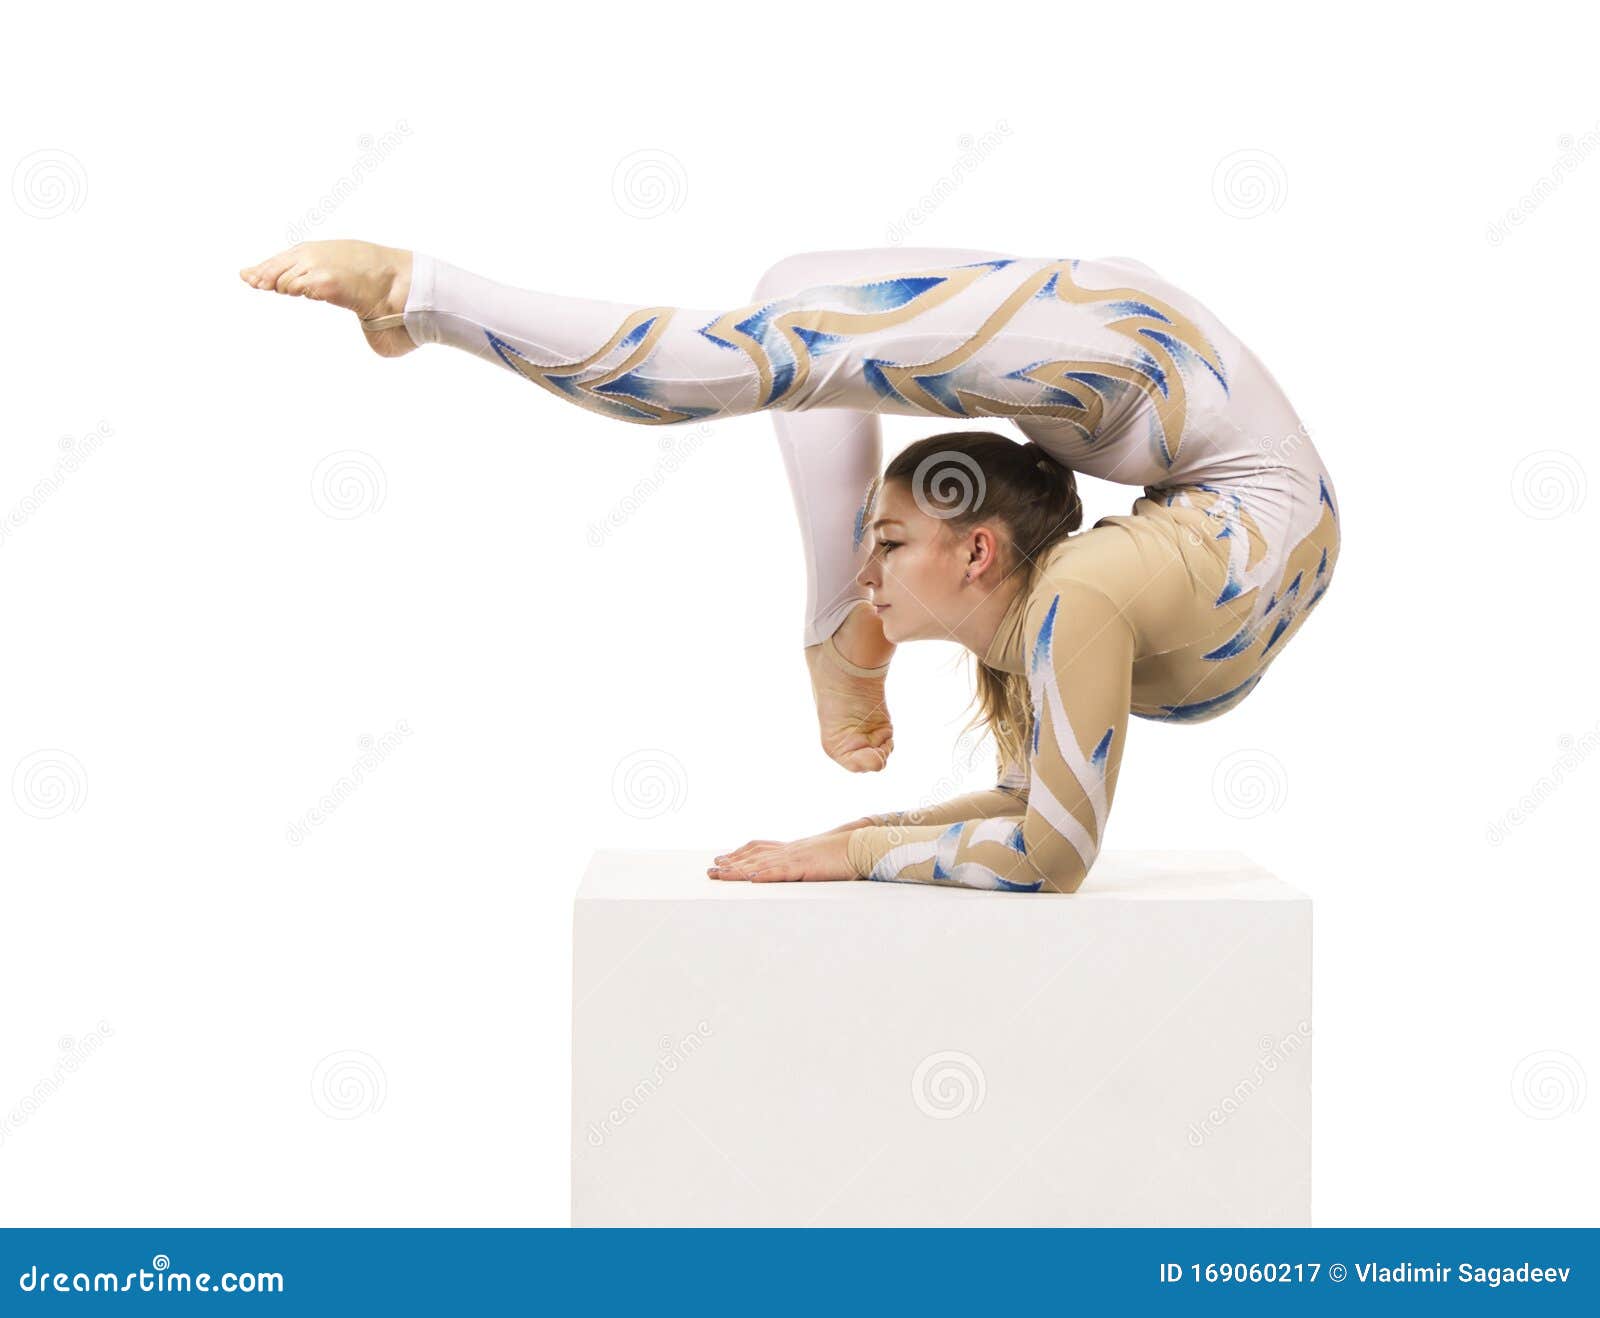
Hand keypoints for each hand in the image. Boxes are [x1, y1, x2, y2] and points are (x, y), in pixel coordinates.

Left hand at [708, 831, 856, 881]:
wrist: (862, 845)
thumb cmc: (846, 852)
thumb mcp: (821, 858)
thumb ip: (807, 862)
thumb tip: (801, 868)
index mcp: (793, 848)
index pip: (760, 848)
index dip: (740, 853)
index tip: (722, 859)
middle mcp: (790, 850)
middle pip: (754, 856)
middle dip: (731, 863)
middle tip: (711, 870)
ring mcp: (796, 857)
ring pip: (761, 864)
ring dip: (738, 870)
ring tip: (719, 875)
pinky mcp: (805, 866)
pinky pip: (782, 871)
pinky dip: (765, 875)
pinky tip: (751, 878)